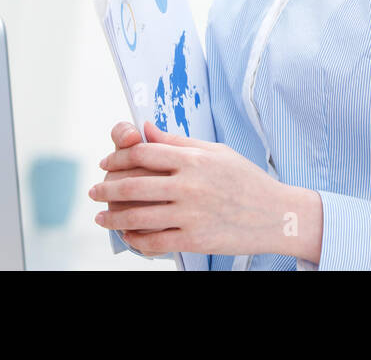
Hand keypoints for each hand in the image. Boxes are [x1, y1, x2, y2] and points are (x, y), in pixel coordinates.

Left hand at [90, 120, 316, 258]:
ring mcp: (191, 214)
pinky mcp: (194, 240)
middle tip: (94, 191)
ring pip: (137, 216)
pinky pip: (153, 242)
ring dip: (112, 217)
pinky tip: (127, 235)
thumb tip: (145, 129)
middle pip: (132, 185)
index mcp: (194, 159)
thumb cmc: (246, 179)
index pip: (143, 153)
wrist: (276, 213)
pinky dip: (134, 239)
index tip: (106, 163)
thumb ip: (178, 142)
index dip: (117, 157)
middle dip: (105, 188)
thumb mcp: (216, 152)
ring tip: (101, 216)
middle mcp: (189, 185)